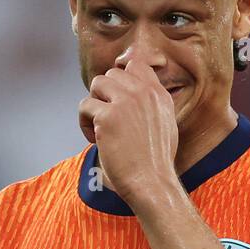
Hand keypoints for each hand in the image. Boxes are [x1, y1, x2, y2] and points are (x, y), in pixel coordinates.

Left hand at [78, 60, 178, 206]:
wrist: (152, 183)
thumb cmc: (155, 163)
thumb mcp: (165, 125)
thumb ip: (152, 105)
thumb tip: (132, 93)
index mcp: (159, 94)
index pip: (136, 65)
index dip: (121, 78)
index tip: (115, 99)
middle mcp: (144, 92)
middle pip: (112, 74)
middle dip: (105, 96)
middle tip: (107, 121)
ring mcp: (126, 102)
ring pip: (97, 84)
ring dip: (93, 105)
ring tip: (99, 129)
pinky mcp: (108, 116)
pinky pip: (84, 106)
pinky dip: (84, 124)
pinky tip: (95, 140)